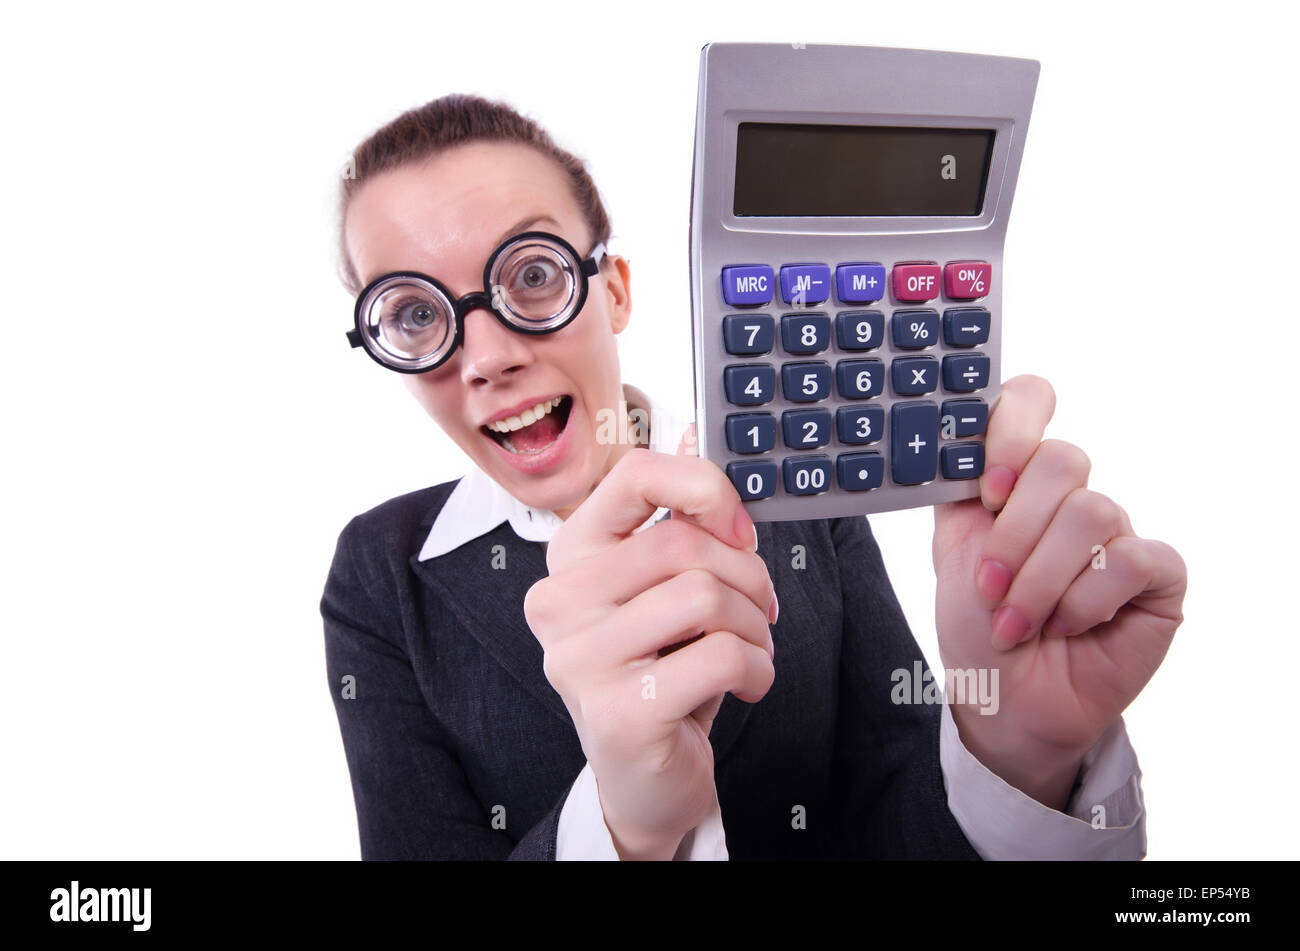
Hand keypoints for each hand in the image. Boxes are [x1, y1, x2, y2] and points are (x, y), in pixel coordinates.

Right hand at [523, 428, 776, 858]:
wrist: (644, 779)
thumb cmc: (661, 670)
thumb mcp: (665, 588)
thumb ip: (675, 516)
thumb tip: (696, 427)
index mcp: (569, 555)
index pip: (633, 473)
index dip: (705, 488)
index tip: (739, 529)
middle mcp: (558, 601)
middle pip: (681, 543)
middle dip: (748, 575)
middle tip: (763, 607)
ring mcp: (579, 658)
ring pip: (705, 598)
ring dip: (755, 627)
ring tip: (753, 649)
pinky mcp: (616, 712)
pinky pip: (719, 657)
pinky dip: (757, 669)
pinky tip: (747, 685)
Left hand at [932, 376, 1186, 809]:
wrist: (1005, 701)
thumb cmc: (979, 626)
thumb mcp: (950, 549)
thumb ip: (954, 488)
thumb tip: (949, 434)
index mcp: (1017, 477)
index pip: (1031, 400)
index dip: (1013, 428)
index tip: (988, 488)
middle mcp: (1069, 495)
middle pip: (1062, 461)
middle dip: (1015, 534)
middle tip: (989, 585)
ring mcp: (1117, 530)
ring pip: (1092, 513)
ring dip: (1041, 578)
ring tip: (1016, 622)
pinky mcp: (1158, 573)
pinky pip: (1130, 559)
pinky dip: (1086, 599)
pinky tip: (1069, 626)